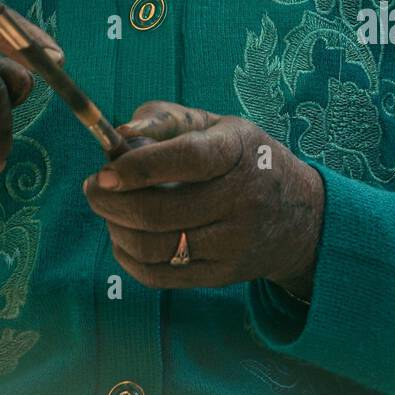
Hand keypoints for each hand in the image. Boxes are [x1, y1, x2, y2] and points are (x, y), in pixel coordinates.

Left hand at [81, 101, 324, 292]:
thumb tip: (121, 132)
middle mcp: (241, 199)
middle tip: (93, 188)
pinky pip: (162, 275)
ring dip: (117, 229)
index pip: (188, 160)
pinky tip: (122, 238)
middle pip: (162, 211)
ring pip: (157, 247)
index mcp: (238, 151)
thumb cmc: (244, 158)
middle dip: (112, 201)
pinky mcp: (223, 275)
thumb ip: (167, 119)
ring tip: (108, 211)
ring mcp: (233, 243)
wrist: (302, 216)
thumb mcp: (217, 125)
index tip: (105, 170)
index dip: (141, 166)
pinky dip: (129, 259)